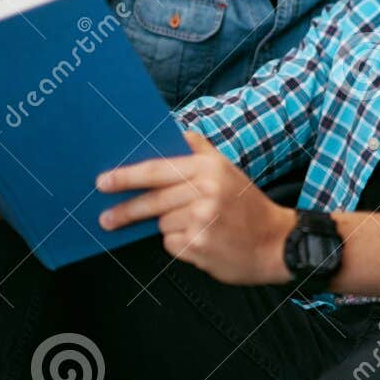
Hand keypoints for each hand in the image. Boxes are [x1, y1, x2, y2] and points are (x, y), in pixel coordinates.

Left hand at [96, 131, 296, 285]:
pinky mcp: (199, 246)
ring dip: (169, 227)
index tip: (104, 181)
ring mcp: (202, 219)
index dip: (128, 176)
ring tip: (196, 227)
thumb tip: (174, 133)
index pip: (158, 169)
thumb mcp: (229, 170)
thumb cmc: (248, 206)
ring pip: (162, 223)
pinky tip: (200, 241)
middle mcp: (206, 191)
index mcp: (210, 168)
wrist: (275, 243)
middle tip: (106, 218)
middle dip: (126, 210)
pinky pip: (170, 243)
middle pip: (153, 200)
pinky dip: (178, 244)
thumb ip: (201, 151)